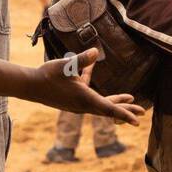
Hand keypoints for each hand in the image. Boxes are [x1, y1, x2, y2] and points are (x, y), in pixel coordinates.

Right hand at [22, 47, 143, 123]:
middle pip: (109, 109)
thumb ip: (82, 59)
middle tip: (142, 113)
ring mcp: (78, 103)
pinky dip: (97, 88)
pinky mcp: (73, 99)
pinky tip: (94, 67)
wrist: (30, 86)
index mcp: (84, 99)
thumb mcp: (66, 65)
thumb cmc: (47, 75)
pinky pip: (90, 94)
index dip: (124, 113)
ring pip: (101, 103)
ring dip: (115, 101)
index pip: (108, 108)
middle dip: (125, 110)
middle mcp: (83, 104)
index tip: (137, 120)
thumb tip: (95, 51)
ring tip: (130, 98)